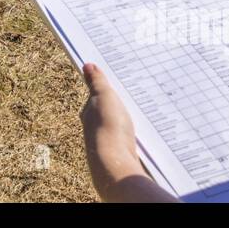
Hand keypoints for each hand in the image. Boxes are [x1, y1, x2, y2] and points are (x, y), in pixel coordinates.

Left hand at [80, 62, 175, 201]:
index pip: (95, 96)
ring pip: (117, 126)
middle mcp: (93, 128)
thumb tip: (86, 65)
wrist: (115, 162)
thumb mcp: (103, 97)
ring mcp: (106, 141)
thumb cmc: (108, 127)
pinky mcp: (119, 153)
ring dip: (126, 119)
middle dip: (117, 104)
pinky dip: (132, 133)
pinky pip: (126, 138)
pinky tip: (141, 132)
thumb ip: (96, 82)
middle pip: (106, 112)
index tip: (119, 82)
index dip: (106, 89)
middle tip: (136, 93)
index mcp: (88, 113)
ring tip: (141, 110)